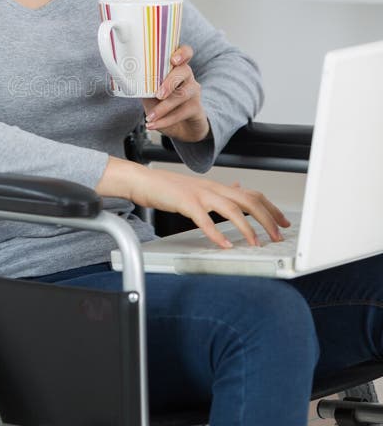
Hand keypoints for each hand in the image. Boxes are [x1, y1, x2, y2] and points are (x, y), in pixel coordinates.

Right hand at [132, 167, 290, 248]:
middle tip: (278, 235)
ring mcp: (199, 194)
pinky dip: (216, 233)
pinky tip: (224, 244)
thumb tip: (237, 189)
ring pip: (232, 208)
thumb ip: (219, 192)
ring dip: (248, 227)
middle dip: (268, 218)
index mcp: (217, 187)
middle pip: (249, 200)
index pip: (253, 195)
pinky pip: (204, 219)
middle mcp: (213, 188)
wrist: (142, 180)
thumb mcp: (198, 188)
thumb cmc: (167, 188)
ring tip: (257, 243)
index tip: (283, 222)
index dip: (271, 208)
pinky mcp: (185, 203)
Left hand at [142, 45, 209, 142]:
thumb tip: (127, 81)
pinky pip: (182, 113)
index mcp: (176, 68)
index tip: (173, 60)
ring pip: (183, 94)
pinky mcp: (196, 108)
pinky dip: (165, 121)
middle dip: (170, 82)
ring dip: (164, 107)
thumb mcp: (151, 95)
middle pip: (184, 71)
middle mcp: (187, 77)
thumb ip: (144, 86)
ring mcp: (194, 92)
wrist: (181, 127)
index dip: (182, 53)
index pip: (185, 52)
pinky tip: (153, 125)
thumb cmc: (164, 106)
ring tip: (150, 117)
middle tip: (158, 94)